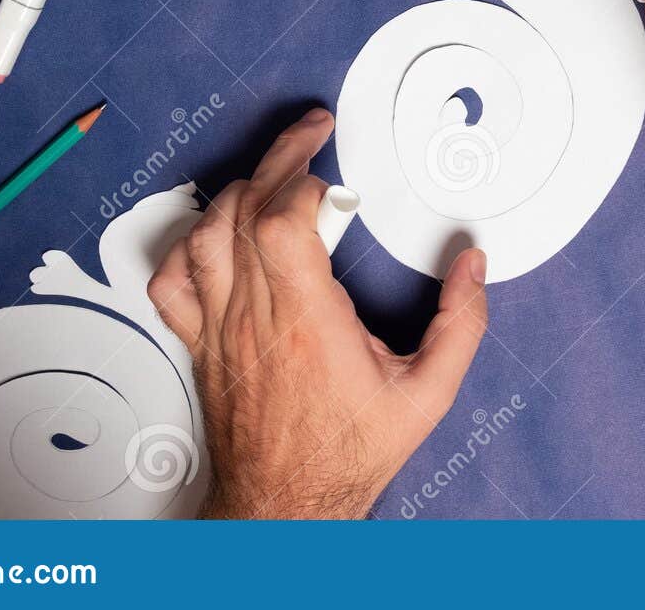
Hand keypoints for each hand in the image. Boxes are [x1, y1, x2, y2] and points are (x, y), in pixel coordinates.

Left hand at [147, 108, 487, 518]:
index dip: (305, 179)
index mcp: (307, 322)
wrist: (286, 509)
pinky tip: (215, 232)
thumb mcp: (428, 394)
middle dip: (278, 159)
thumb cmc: (347, 454)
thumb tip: (472, 266)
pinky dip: (189, 243)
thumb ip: (460, 324)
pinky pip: (172, 280)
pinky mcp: (200, 345)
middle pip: (244, 211)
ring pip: (205, 236)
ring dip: (237, 192)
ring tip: (271, 174)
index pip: (282, 222)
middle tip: (310, 136)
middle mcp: (254, 319)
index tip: (335, 175)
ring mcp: (219, 330)